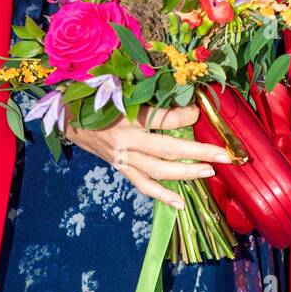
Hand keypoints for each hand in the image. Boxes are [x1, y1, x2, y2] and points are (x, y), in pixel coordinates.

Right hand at [64, 103, 232, 209]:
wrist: (67, 116)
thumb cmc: (96, 97)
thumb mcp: (118, 88)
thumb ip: (147, 91)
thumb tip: (182, 94)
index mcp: (125, 114)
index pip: (161, 118)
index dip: (183, 116)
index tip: (199, 110)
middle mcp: (125, 139)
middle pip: (166, 148)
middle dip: (198, 152)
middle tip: (223, 155)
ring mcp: (123, 158)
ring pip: (158, 171)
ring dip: (186, 174)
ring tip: (209, 173)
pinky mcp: (120, 168)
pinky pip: (143, 185)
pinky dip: (162, 195)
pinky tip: (180, 204)